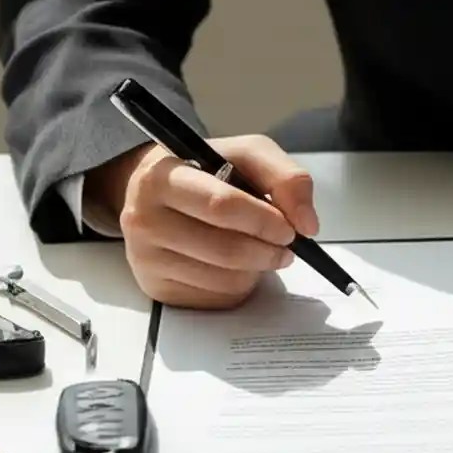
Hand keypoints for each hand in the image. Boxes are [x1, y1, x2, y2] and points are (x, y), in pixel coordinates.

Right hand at [86, 134, 318, 307]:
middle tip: (285, 246)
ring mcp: (147, 259)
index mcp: (163, 177)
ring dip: (257, 269)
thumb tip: (307, 223)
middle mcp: (145, 219)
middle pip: (226, 249)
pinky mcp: (157, 289)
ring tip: (259, 250)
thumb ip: (284, 177)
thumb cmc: (205, 172)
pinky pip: (216, 298)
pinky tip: (236, 265)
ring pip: (226, 279)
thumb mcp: (245, 155)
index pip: (222, 205)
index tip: (290, 227)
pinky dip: (240, 285)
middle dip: (268, 251)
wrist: (153, 194)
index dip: (265, 220)